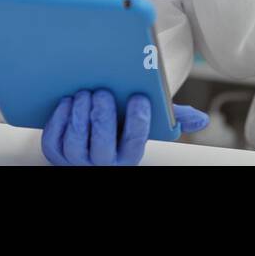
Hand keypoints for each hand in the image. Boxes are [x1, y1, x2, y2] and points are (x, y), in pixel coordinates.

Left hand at [40, 89, 209, 165]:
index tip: (138, 96)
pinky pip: (54, 142)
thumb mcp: (147, 121)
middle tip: (104, 92)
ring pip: (76, 143)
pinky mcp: (57, 154)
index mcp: (129, 154)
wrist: (90, 133)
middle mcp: (104, 163)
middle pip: (103, 144)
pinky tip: (66, 103)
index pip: (136, 141)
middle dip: (103, 117)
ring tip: (84, 94)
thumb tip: (199, 120)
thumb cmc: (121, 123)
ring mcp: (78, 161)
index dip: (138, 120)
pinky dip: (59, 122)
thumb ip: (171, 117)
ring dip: (79, 117)